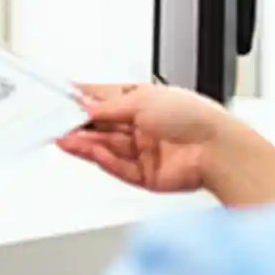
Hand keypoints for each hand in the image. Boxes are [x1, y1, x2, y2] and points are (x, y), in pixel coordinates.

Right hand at [57, 83, 229, 193]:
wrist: (217, 149)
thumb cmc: (193, 116)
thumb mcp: (142, 100)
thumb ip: (109, 107)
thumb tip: (85, 107)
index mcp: (144, 101)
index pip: (106, 99)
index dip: (84, 99)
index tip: (62, 98)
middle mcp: (143, 126)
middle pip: (103, 126)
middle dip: (80, 124)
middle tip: (57, 122)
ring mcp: (144, 151)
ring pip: (107, 148)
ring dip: (85, 143)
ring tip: (64, 139)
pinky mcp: (145, 175)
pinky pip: (118, 167)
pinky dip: (103, 160)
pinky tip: (90, 152)